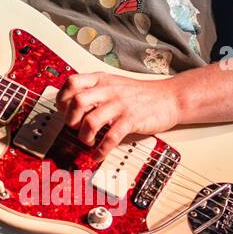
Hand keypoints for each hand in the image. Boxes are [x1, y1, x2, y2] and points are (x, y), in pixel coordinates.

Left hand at [55, 72, 181, 157]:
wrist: (169, 97)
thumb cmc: (140, 93)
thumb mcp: (114, 83)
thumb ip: (94, 90)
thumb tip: (71, 105)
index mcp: (101, 80)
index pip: (72, 83)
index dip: (62, 97)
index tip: (63, 110)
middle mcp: (108, 90)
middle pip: (78, 102)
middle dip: (70, 118)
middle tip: (74, 127)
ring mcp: (120, 105)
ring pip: (91, 121)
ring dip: (84, 136)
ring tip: (87, 141)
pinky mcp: (131, 120)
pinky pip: (111, 137)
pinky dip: (101, 149)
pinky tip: (99, 154)